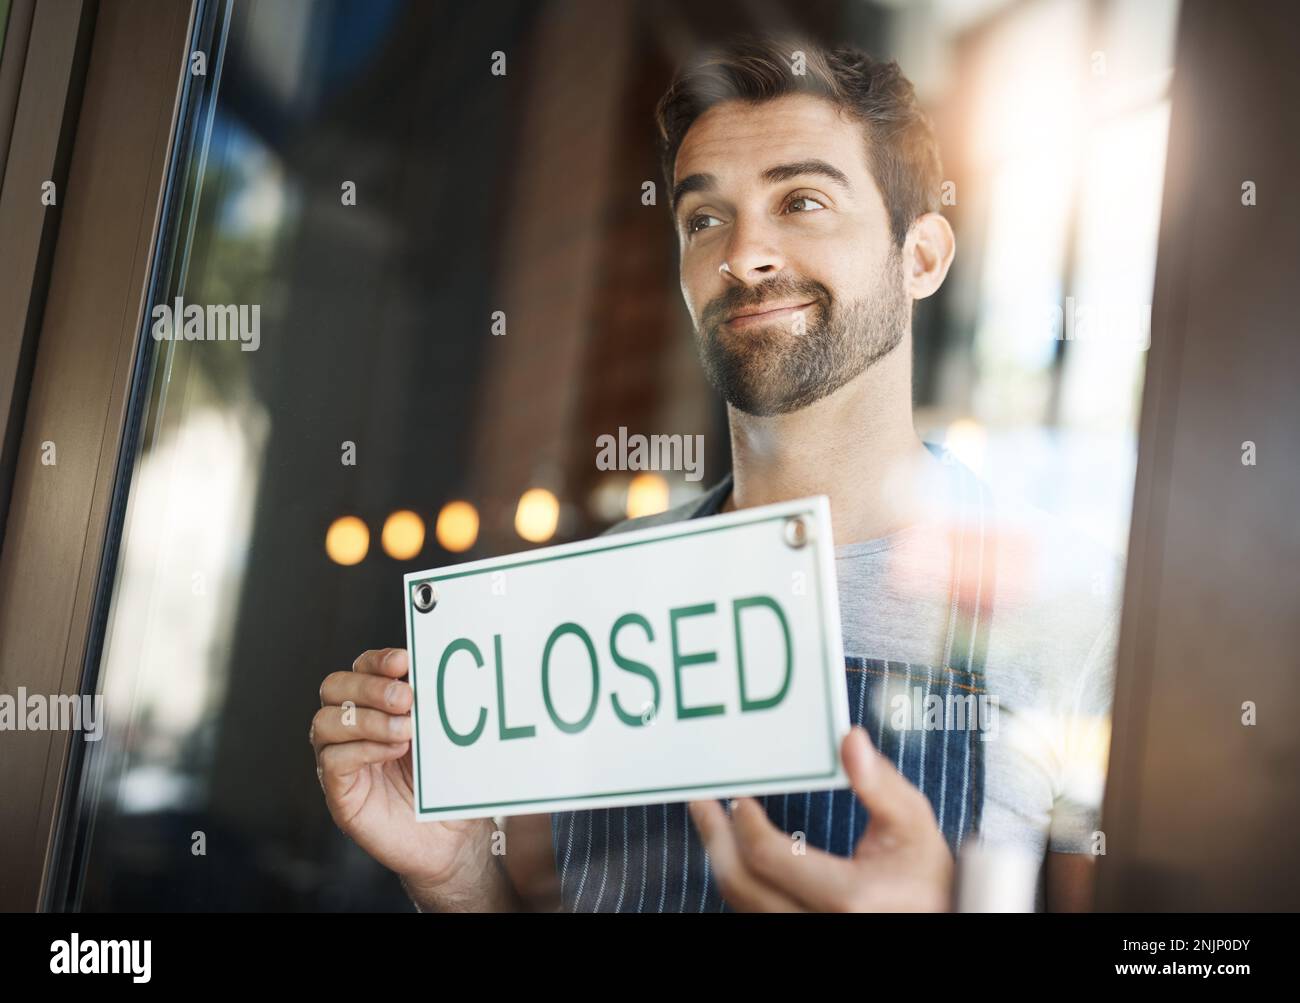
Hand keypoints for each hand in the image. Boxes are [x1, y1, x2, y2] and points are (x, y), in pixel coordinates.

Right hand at [312, 648, 494, 895]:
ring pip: (326, 722)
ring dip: (368, 720)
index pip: (361, 668)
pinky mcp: (340, 792)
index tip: (404, 660)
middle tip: (406, 697)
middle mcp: (351, 727)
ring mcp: (340, 759)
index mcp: (375, 705)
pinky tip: (394, 751)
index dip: (377, 661)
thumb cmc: (449, 781)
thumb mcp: (444, 735)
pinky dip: (363, 750)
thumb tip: (435, 668)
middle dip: (369, 686)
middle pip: (334, 687)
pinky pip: (332, 761)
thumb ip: (434, 704)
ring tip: (406, 730)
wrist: (454, 838)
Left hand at [688, 726, 952, 911]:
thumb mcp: (914, 824)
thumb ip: (881, 784)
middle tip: (700, 800)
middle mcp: (821, 924)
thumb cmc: (927, 875)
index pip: (769, 858)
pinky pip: (755, 912)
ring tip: (710, 819)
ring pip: (743, 903)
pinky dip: (741, 879)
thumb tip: (849, 740)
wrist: (943, 915)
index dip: (745, 823)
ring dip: (721, 858)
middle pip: (743, 884)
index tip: (739, 796)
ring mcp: (808, 933)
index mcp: (848, 898)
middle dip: (715, 838)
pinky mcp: (803, 934)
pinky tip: (735, 849)